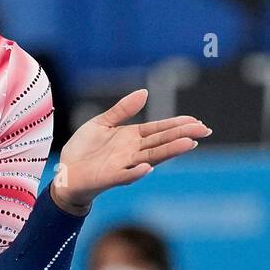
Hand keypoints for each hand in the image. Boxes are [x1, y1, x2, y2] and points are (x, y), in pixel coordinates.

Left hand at [51, 89, 209, 213]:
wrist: (66, 171)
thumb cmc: (84, 149)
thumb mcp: (102, 123)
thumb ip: (122, 109)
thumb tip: (144, 93)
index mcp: (132, 137)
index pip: (159, 129)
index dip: (177, 125)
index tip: (197, 121)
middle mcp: (132, 151)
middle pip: (161, 142)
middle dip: (182, 135)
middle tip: (204, 130)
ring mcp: (123, 165)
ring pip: (151, 157)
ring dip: (169, 151)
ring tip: (189, 144)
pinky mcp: (110, 177)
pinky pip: (125, 175)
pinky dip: (136, 172)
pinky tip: (148, 167)